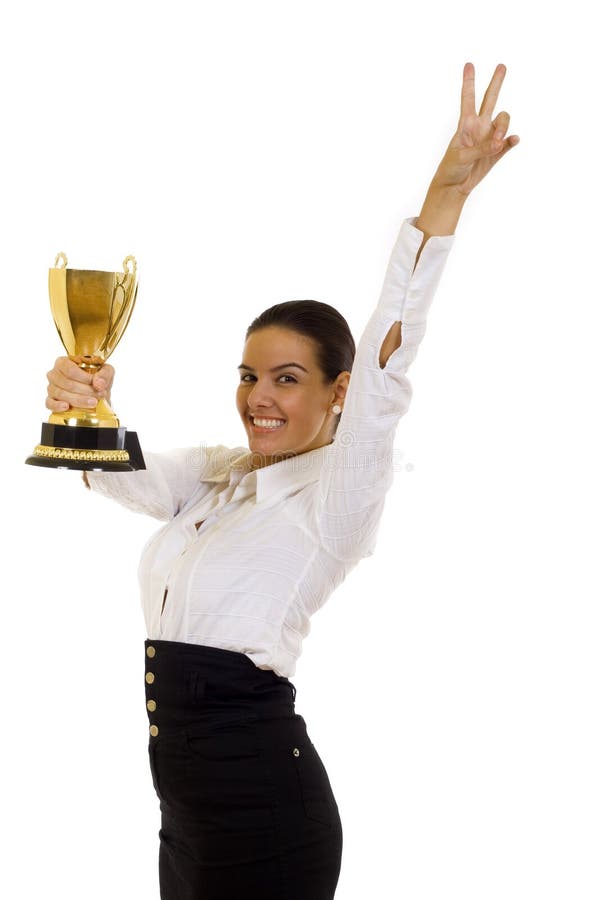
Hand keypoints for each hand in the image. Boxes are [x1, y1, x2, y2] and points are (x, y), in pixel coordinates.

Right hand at [46, 357, 114, 412]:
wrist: (97, 396)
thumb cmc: (97, 380)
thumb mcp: (106, 372)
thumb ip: (105, 374)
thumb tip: (99, 384)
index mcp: (64, 362)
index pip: (69, 368)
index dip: (83, 377)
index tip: (96, 384)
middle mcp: (55, 374)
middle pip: (67, 383)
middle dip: (86, 390)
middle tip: (99, 395)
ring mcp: (51, 388)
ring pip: (61, 394)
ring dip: (79, 400)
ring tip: (93, 402)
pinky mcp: (50, 401)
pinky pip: (50, 403)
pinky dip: (57, 406)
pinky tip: (67, 407)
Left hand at [433, 62, 519, 196]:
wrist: (454, 187)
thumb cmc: (451, 169)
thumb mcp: (461, 157)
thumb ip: (480, 148)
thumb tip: (500, 142)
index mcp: (465, 124)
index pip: (468, 99)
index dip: (468, 82)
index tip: (469, 64)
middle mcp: (479, 126)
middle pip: (490, 99)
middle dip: (496, 82)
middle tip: (502, 66)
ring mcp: (489, 138)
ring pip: (503, 121)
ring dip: (503, 128)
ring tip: (496, 144)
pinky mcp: (497, 152)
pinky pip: (509, 142)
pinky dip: (511, 140)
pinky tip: (513, 141)